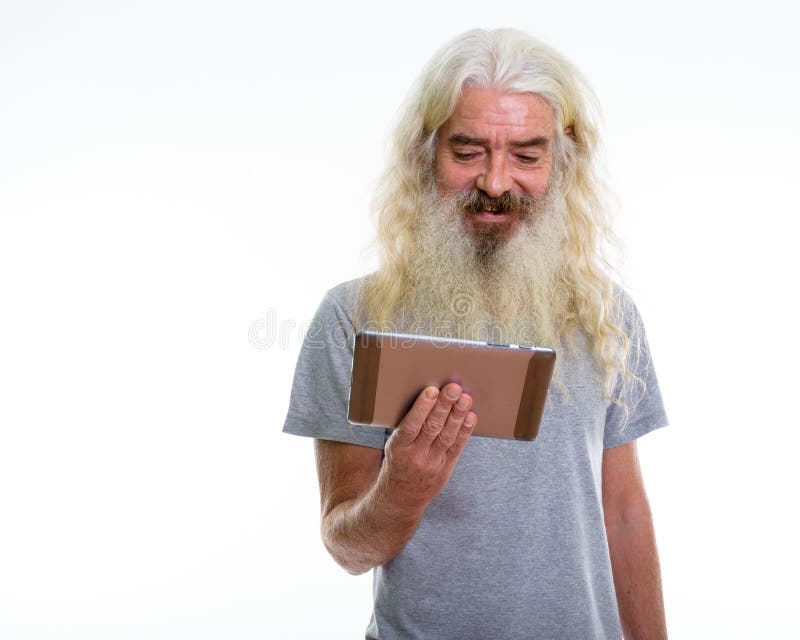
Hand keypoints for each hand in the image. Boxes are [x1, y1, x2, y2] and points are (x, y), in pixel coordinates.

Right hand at [378, 383, 476, 514]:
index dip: (422, 407)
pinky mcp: (445, 470)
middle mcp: (415, 456)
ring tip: (465, 398)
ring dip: (458, 416)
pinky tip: (471, 416)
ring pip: (447, 437)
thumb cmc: (397, 462)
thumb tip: (428, 398)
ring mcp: (432, 465)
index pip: (411, 425)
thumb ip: (408, 426)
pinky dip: (465, 431)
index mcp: (398, 447)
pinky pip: (457, 448)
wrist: (400, 498)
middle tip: (454, 388)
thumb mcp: (393, 445)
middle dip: (444, 406)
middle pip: (432, 428)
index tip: (432, 390)